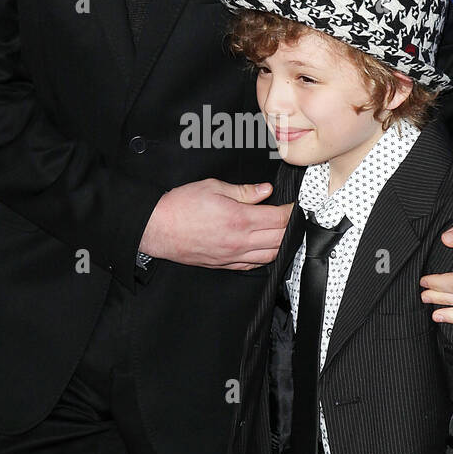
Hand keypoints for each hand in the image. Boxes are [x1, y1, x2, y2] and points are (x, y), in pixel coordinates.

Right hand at [139, 179, 292, 268]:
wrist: (157, 228)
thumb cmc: (180, 206)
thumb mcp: (213, 187)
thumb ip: (243, 191)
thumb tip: (265, 191)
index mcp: (239, 219)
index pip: (278, 219)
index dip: (291, 212)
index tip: (295, 205)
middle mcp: (239, 241)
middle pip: (279, 238)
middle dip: (291, 228)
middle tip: (293, 218)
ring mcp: (232, 256)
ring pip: (269, 255)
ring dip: (281, 244)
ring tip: (283, 233)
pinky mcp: (223, 264)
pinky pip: (252, 265)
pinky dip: (264, 258)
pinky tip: (265, 249)